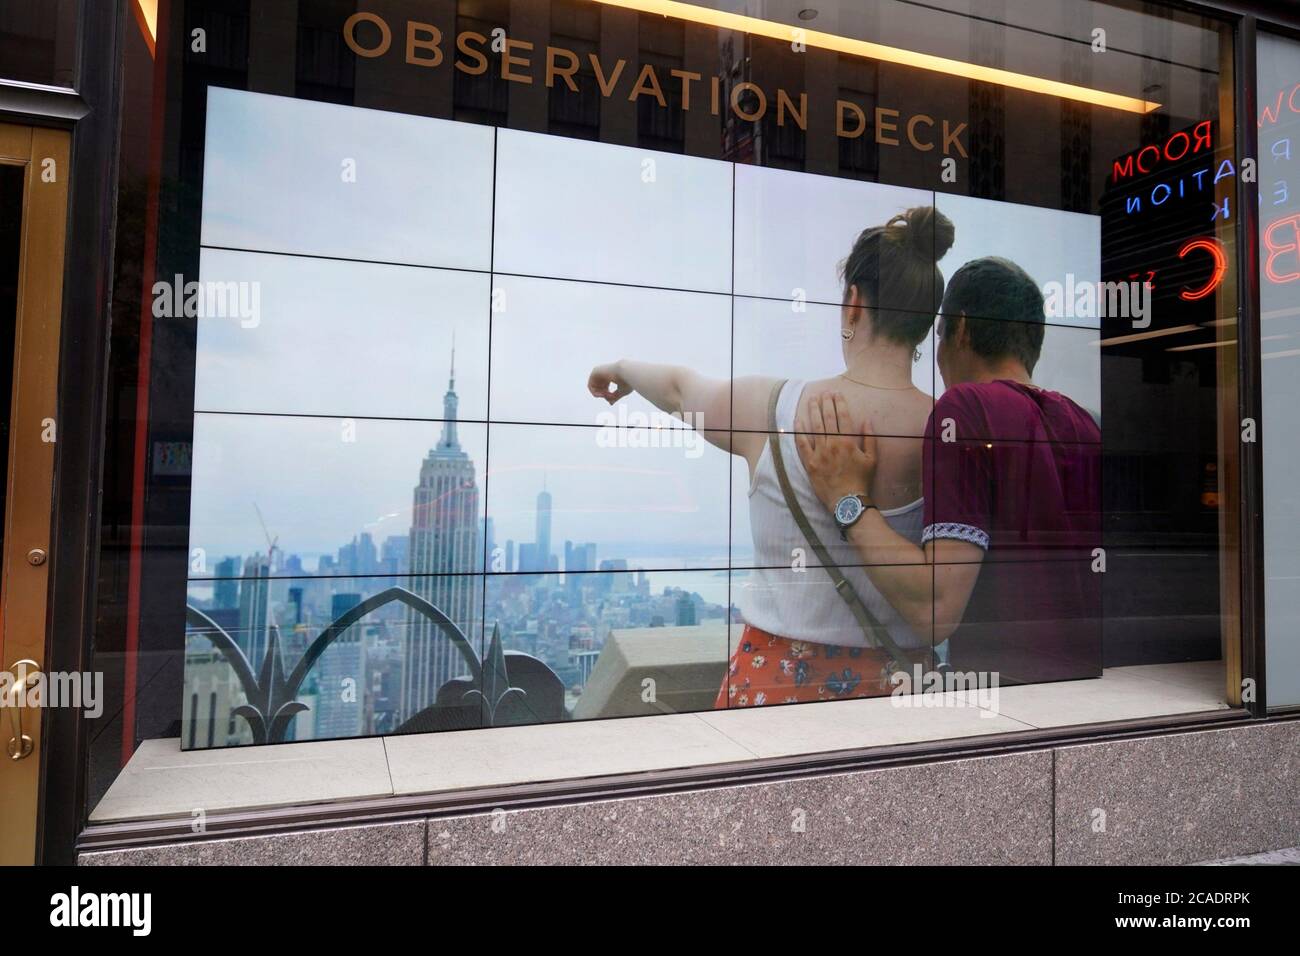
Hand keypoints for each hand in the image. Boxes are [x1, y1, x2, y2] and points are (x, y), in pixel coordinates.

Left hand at [588, 362, 632, 404]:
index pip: (605, 388)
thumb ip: (615, 397)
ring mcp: (599, 371)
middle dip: (604, 395)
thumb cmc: (627, 381)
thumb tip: (610, 403)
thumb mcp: (621, 391)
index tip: (612, 399)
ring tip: (607, 394)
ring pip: (594, 388)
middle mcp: (604, 373)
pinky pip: (590, 386)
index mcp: (611, 375)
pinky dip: (595, 392)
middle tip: (610, 397)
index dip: (607, 396)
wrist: (627, 371)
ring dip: (601, 394)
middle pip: (599, 389)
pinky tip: (602, 393)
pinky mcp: (594, 371)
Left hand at [794, 392, 878, 510]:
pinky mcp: (810, 463)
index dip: (839, 403)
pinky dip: (799, 431)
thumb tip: (867, 420)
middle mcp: (833, 444)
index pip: (843, 417)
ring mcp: (820, 453)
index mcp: (848, 442)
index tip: (836, 393)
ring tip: (811, 399)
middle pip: (827, 418)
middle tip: (823, 392)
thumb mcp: (872, 459)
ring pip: (814, 427)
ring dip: (812, 411)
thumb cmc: (861, 481)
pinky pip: (802, 444)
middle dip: (825, 403)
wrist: (847, 501)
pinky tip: (797, 420)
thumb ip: (870, 438)